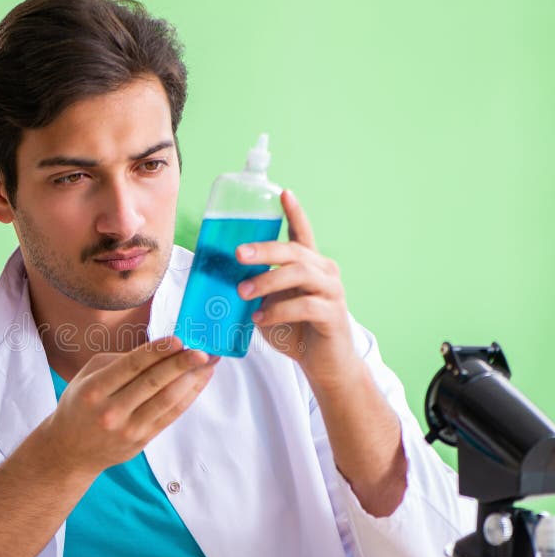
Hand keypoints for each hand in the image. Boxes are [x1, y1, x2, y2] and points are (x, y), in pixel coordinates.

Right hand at [40, 336, 217, 476]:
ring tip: (207, 365)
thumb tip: (159, 350)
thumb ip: (119, 362)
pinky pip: (170, 416)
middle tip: (203, 352)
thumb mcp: (88, 376)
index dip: (157, 351)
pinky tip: (197, 383)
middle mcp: (111, 411)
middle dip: (181, 365)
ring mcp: (128, 429)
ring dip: (191, 381)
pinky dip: (187, 397)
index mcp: (94, 390)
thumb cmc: (80, 405)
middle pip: (153, 383)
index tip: (179, 340)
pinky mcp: (142, 441)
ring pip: (166, 401)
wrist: (69, 451)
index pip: (131, 366)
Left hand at [236, 190, 358, 389]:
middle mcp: (324, 272)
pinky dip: (279, 310)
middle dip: (265, 249)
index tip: (283, 192)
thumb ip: (258, 289)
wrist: (324, 364)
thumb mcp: (271, 305)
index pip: (303, 232)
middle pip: (295, 250)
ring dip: (268, 281)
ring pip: (300, 274)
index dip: (294, 211)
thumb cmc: (295, 331)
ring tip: (243, 292)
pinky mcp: (333, 314)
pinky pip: (305, 305)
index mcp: (310, 265)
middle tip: (238, 254)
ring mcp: (332, 292)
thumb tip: (223, 280)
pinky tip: (260, 318)